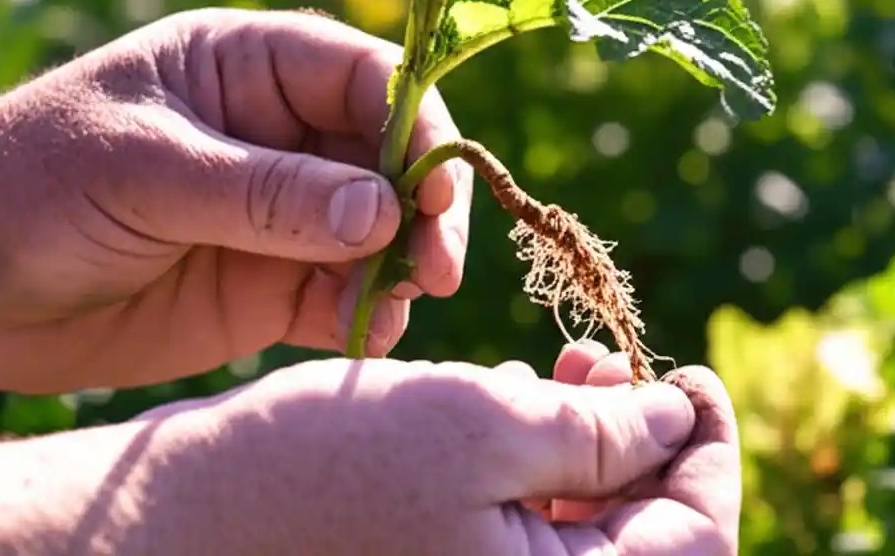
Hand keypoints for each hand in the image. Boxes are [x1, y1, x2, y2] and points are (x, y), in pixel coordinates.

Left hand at [0, 9, 471, 391]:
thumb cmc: (28, 187)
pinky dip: (365, 315)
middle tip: (435, 266)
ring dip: (401, 268)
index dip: (417, 123)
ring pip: (379, 233)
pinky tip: (361, 331)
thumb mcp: (143, 172)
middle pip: (392, 158)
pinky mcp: (268, 288)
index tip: (436, 186)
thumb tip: (382, 210)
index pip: (368, 75)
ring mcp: (278, 216)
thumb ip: (263, 193)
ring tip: (393, 304)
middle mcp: (279, 138)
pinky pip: (342, 296)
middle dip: (424, 208)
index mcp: (249, 68)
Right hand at [130, 350, 737, 554]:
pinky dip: (530, 465)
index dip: (711, 450)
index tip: (697, 373)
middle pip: (641, 536)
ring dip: (587, 443)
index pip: (695, 542)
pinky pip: (518, 533)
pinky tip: (509, 399)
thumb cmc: (325, 470)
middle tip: (616, 356)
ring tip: (568, 366)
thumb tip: (676, 418)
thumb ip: (602, 433)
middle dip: (642, 439)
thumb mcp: (482, 428)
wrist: (183, 517)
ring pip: (579, 530)